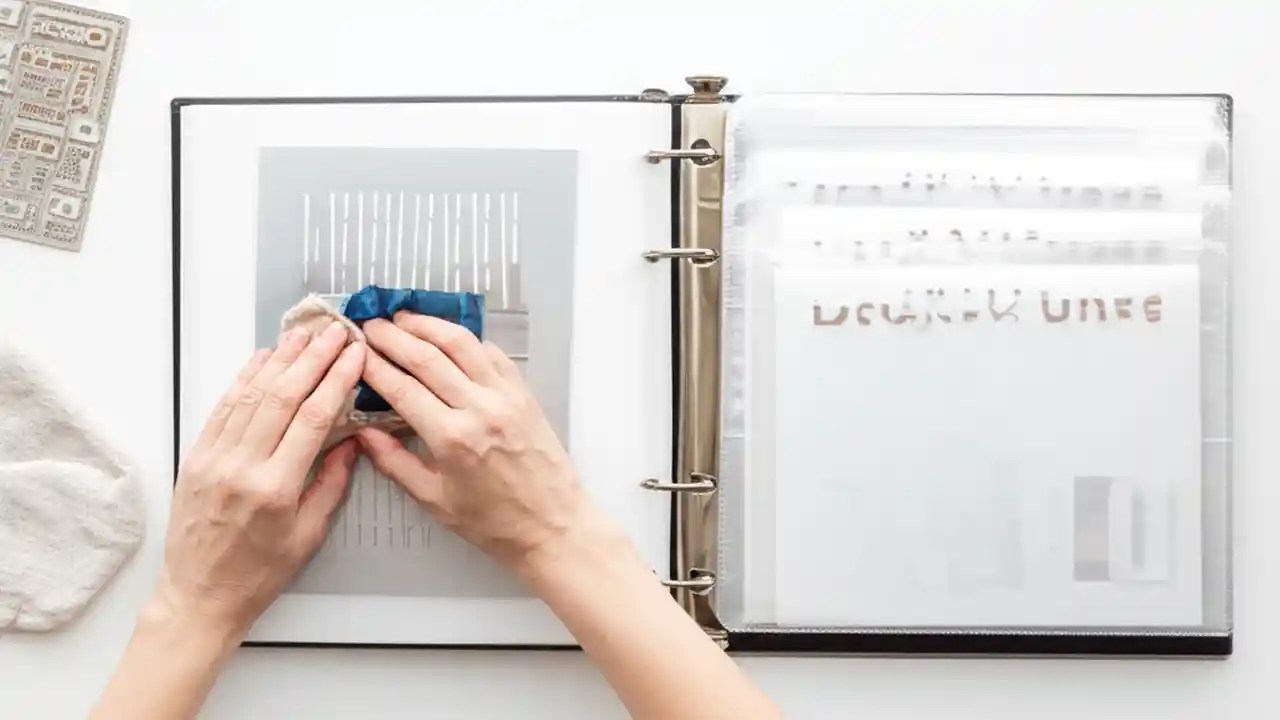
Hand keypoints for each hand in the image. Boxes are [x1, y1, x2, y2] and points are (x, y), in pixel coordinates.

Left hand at [152, 322, 364, 636]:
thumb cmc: (256, 574)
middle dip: (313, 358)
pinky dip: (244, 378)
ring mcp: (214, 458)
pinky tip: (262, 359)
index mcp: (275, 488)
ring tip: (303, 334)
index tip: (354, 356)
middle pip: (282, 395)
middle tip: (335, 333)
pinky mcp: (197, 456)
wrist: (199, 595)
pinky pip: (223, 407)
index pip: (313, 417)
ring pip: (251, 394)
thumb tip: (349, 442)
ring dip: (280, 359)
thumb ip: (331, 484)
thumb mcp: (308, 535)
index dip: (336, 380)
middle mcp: (241, 466)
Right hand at [357, 312, 587, 573]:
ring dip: (429, 325)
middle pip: (428, 356)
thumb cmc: (495, 523)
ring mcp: (505, 397)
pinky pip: (492, 354)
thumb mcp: (434, 500)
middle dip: (393, 336)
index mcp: (452, 438)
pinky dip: (467, 340)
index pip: (402, 388)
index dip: (374, 364)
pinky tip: (449, 337)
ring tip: (404, 318)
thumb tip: (363, 433)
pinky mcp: (524, 393)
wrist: (554, 525)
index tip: (356, 350)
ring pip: (462, 344)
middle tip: (370, 325)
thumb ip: (395, 463)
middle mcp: (479, 409)